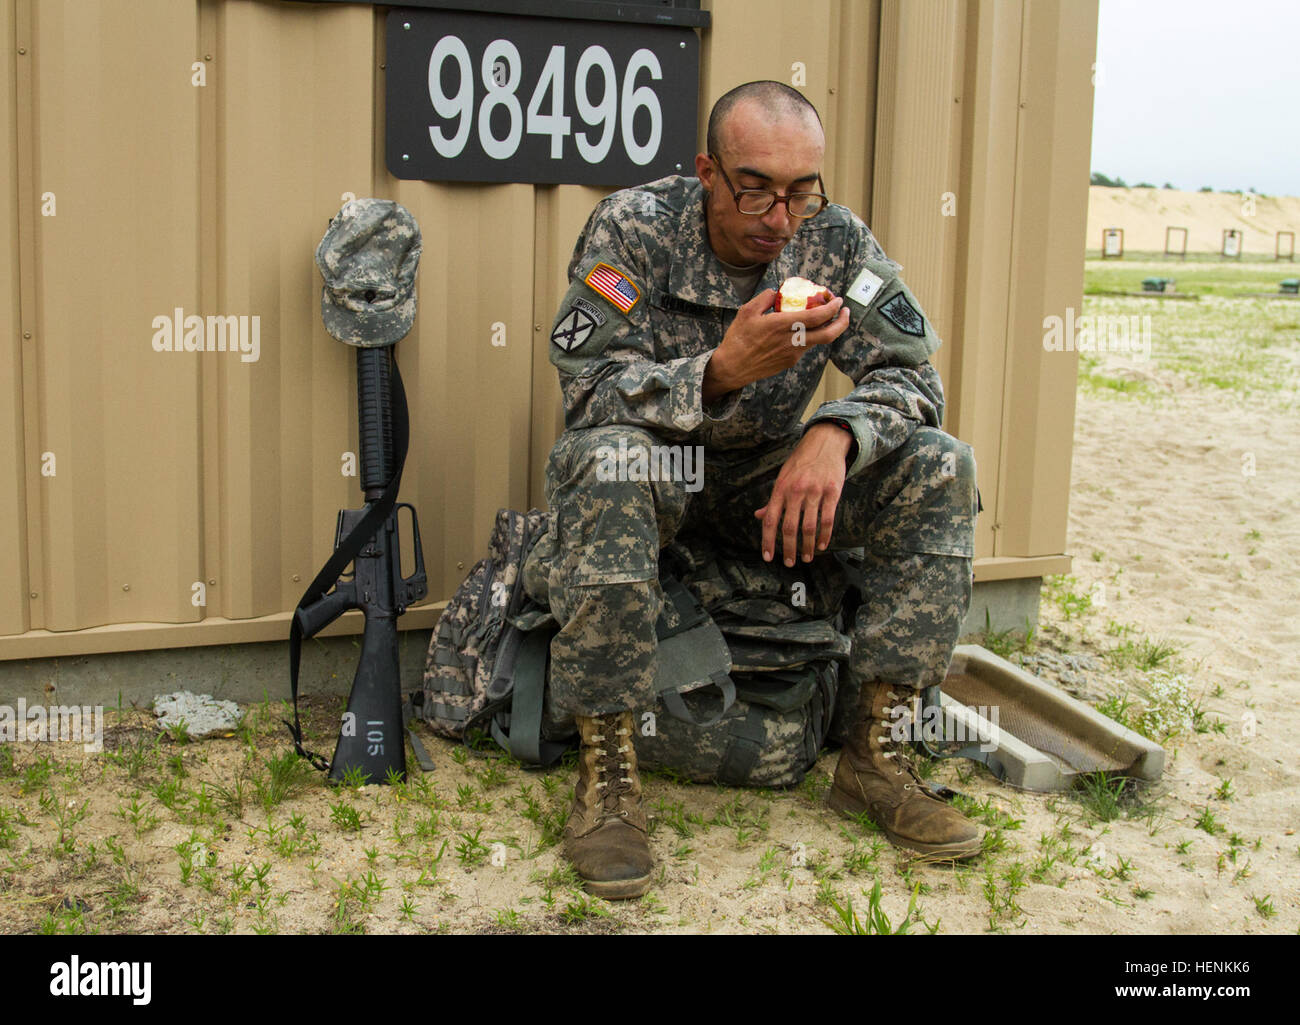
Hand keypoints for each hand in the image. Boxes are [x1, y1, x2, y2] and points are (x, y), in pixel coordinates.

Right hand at [703, 288, 849, 402]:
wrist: (732, 368)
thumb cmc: (738, 338)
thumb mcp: (747, 311)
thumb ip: (766, 298)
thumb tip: (778, 292)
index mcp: (782, 325)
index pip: (817, 316)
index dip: (832, 308)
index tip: (837, 299)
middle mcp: (792, 341)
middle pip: (828, 334)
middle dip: (842, 322)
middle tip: (844, 311)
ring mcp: (792, 354)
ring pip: (818, 341)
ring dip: (826, 328)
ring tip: (824, 317)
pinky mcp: (789, 362)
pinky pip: (805, 347)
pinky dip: (810, 336)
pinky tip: (803, 329)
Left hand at [754, 423, 850, 565]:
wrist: (825, 442)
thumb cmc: (801, 462)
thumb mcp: (782, 477)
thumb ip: (773, 500)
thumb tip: (758, 516)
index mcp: (780, 489)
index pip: (770, 520)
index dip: (767, 540)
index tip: (768, 557)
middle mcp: (796, 491)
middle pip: (789, 527)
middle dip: (788, 549)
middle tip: (789, 563)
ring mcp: (815, 491)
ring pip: (809, 527)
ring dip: (808, 546)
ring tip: (807, 558)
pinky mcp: (832, 492)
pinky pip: (828, 519)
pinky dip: (825, 535)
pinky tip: (823, 545)